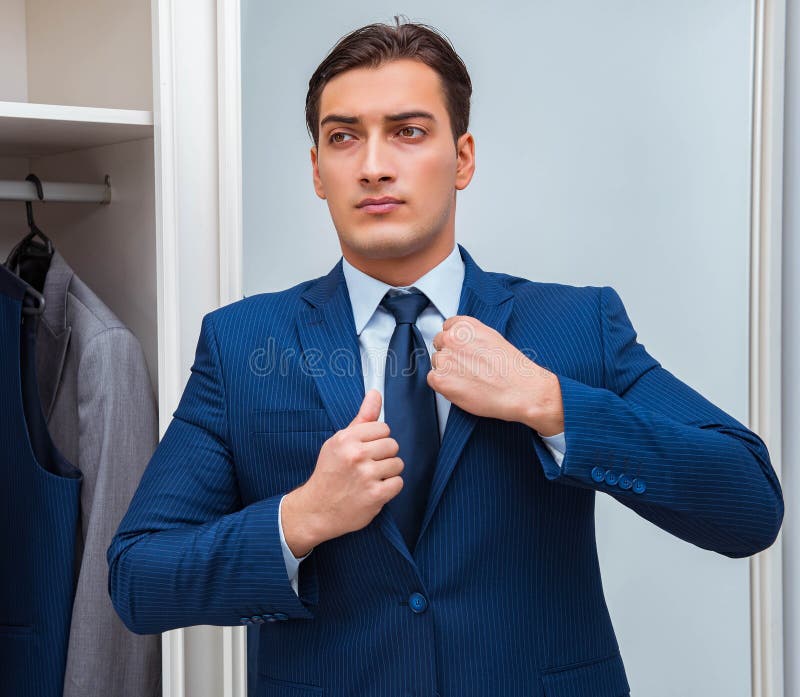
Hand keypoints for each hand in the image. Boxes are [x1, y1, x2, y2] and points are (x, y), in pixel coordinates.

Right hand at [281, 390, 403, 555]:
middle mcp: (356, 455)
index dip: (377, 440)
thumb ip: (361, 418)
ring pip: (397, 464)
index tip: (366, 450)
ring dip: (387, 472)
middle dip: (384, 455)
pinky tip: (374, 489)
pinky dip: (389, 488)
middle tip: (369, 465)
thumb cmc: (330, 472)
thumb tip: (375, 393)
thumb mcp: (339, 442)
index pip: (383, 428)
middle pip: (393, 445)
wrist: (317, 509)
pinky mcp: (375, 495)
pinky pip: (398, 483)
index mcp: (346, 439)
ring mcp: (366, 475)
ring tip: (371, 478)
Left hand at [428, 315, 563, 435]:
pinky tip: (462, 387)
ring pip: (436, 362)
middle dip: (450, 355)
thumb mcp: (493, 338)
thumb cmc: (513, 368)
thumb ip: (472, 336)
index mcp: (465, 326)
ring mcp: (445, 359)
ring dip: (447, 370)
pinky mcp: (441, 379)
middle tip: (467, 367)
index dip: (455, 341)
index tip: (461, 350)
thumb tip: (462, 342)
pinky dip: (444, 386)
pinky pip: (432, 379)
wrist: (521, 390)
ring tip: (469, 379)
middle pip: (439, 344)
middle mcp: (452, 338)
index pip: (447, 327)